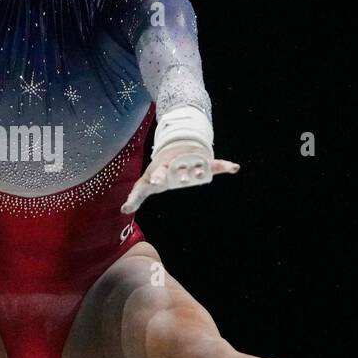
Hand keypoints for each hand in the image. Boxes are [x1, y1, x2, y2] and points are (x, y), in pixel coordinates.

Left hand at [120, 140, 239, 213]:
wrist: (175, 147)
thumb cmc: (158, 170)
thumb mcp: (145, 182)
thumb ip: (136, 197)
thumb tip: (123, 210)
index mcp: (161, 167)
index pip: (157, 171)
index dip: (156, 176)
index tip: (154, 181)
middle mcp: (176, 163)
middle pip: (178, 168)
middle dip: (179, 173)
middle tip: (181, 179)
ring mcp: (190, 161)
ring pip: (196, 166)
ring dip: (199, 169)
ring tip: (202, 174)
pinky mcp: (203, 162)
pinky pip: (215, 165)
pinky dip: (224, 166)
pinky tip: (234, 168)